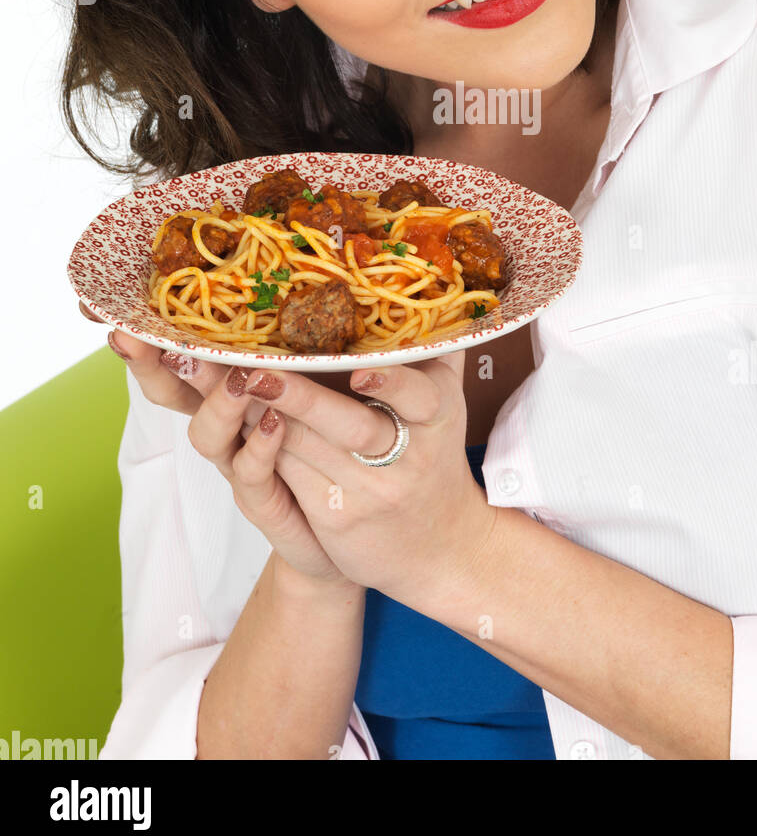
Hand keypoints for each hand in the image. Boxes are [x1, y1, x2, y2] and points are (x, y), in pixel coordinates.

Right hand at [83, 303, 349, 586]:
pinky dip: (260, 448)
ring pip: (208, 434)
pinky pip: (252, 473)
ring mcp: (239, 461)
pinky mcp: (266, 499)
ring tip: (238, 378)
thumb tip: (309, 265)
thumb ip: (308, 332)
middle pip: (174, 391)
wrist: (353, 517)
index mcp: (232, 386)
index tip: (122, 309)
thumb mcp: (322, 369)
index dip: (151, 334)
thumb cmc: (337, 427)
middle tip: (137, 337)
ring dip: (218, 403)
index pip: (182, 354)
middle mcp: (226, 423)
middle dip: (154, 364)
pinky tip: (275, 424)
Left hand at [216, 349, 497, 610]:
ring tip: (230, 382)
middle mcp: (407, 457)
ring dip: (265, 415)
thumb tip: (438, 289)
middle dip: (300, 397)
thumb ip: (440, 350)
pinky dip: (261, 445)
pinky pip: (291, 475)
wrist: (440, 545)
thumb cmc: (435, 454)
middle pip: (350, 424)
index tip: (361, 371)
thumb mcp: (447, 404)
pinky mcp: (336, 518)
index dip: (392, 383)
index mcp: (438, 418)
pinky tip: (237, 419)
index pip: (419, 396)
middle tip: (258, 369)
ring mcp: (369, 491)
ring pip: (307, 447)